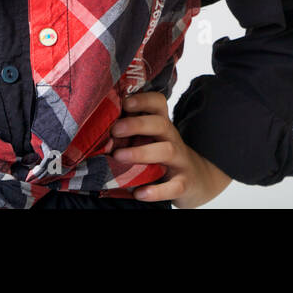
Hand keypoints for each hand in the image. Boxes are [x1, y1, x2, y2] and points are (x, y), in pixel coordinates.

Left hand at [98, 92, 233, 207]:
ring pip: (166, 150)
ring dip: (141, 153)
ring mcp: (180, 161)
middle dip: (137, 124)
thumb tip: (96, 133)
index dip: (143, 100)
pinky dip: (156, 191)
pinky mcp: (183, 183)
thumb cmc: (161, 157)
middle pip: (160, 124)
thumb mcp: (150, 140)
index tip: (125, 102)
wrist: (196, 180)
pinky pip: (173, 186)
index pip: (158, 103)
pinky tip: (139, 193)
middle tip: (115, 130)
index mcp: (161, 125)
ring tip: (119, 157)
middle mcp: (172, 139)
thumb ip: (130, 135)